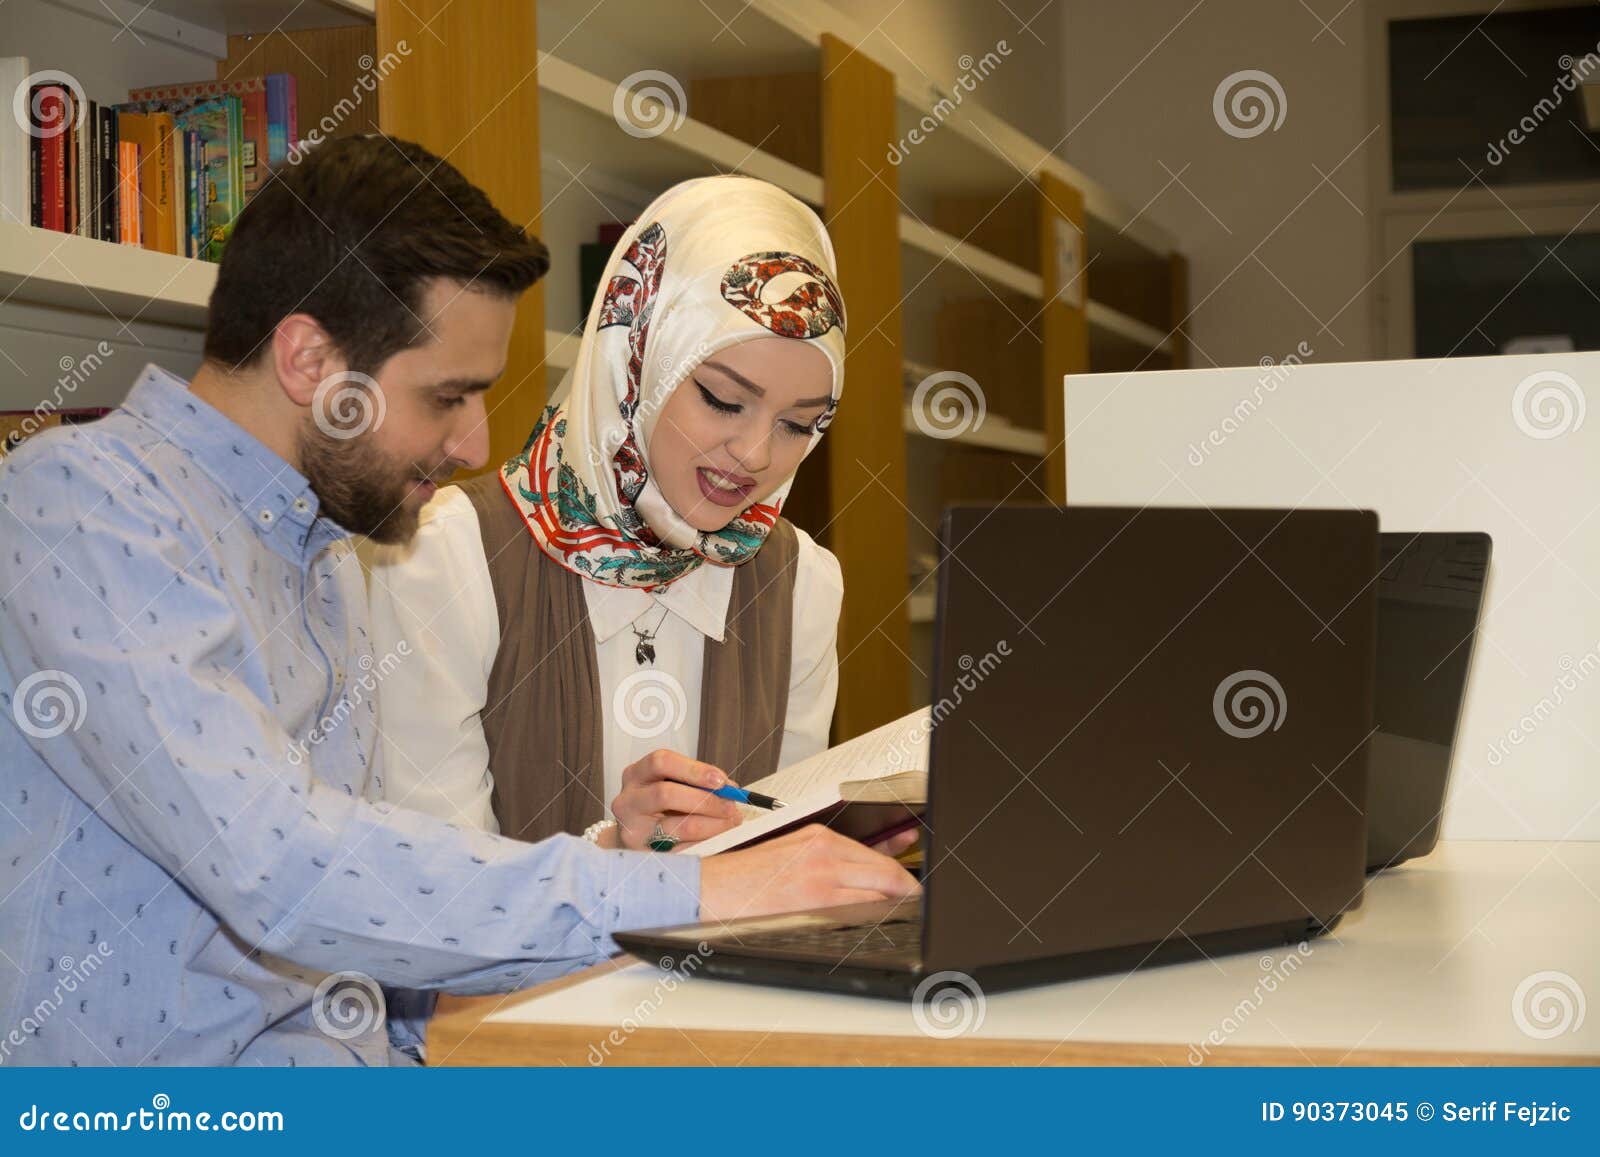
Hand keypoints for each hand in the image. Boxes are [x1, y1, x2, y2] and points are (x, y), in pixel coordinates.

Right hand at [610, 748, 741, 850]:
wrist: (635, 836)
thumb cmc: (659, 807)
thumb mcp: (671, 785)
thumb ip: (696, 783)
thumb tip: (730, 789)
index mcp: (636, 774)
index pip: (662, 762)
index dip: (694, 770)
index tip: (721, 780)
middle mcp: (628, 800)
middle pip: (665, 794)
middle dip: (705, 800)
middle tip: (730, 805)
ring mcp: (632, 829)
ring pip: (676, 826)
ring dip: (711, 823)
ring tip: (730, 821)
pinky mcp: (643, 854)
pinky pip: (682, 849)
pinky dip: (705, 842)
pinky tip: (717, 837)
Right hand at [699, 824, 921, 924]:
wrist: (711, 890)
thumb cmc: (746, 879)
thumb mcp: (791, 856)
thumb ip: (828, 861)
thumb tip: (863, 876)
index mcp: (817, 837)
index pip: (875, 854)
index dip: (901, 873)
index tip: (913, 884)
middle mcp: (824, 851)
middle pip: (886, 872)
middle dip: (907, 891)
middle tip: (917, 903)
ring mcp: (822, 876)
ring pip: (880, 890)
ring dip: (895, 906)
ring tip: (903, 915)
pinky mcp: (816, 900)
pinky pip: (861, 909)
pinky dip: (876, 916)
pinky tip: (879, 923)